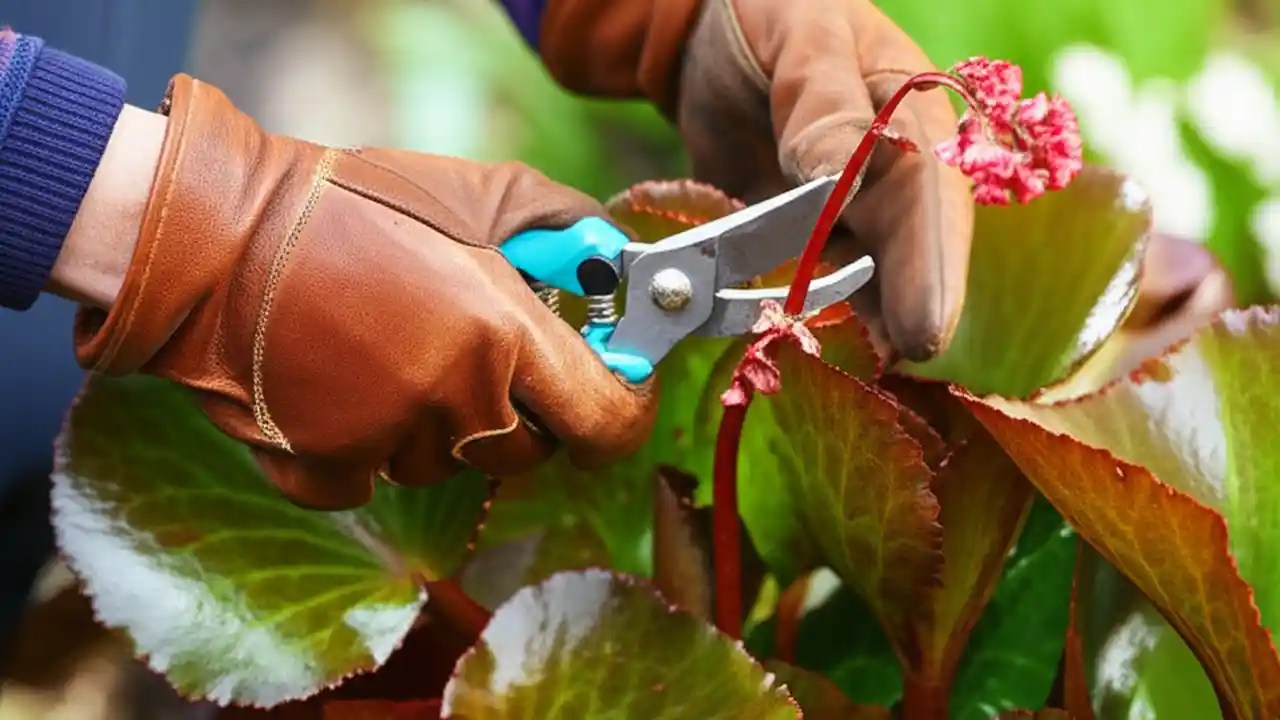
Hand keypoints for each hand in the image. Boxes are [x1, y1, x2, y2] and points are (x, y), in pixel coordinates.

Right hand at [66, 74, 656, 509]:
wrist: (217, 240)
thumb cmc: (350, 207)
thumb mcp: (477, 192)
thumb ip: (561, 226)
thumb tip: (608, 262)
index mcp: (503, 337)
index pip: (606, 424)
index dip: (623, 414)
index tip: (617, 393)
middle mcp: (455, 403)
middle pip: (531, 450)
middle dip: (526, 410)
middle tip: (486, 353)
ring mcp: (389, 444)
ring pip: (451, 463)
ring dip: (442, 422)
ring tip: (395, 348)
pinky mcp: (328, 472)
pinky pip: (377, 478)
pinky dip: (370, 443)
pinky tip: (345, 384)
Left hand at [538, 0, 973, 361]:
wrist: (714, 37)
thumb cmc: (768, 16)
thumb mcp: (800, 36)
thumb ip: (821, 102)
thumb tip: (837, 176)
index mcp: (912, 121)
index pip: (932, 198)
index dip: (933, 267)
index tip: (925, 328)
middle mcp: (895, 179)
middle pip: (915, 254)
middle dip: (913, 312)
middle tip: (903, 364)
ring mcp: (855, 216)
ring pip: (874, 281)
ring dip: (871, 326)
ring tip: (869, 373)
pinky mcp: (811, 242)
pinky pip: (820, 286)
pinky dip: (818, 317)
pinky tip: (817, 350)